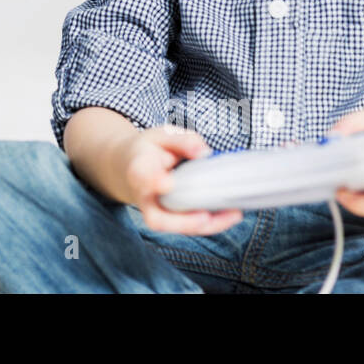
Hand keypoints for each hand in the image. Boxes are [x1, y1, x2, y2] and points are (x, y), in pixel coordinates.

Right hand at [122, 125, 243, 233]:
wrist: (131, 164)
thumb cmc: (150, 149)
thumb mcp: (162, 135)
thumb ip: (182, 140)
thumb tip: (204, 152)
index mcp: (139, 169)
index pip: (142, 178)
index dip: (154, 183)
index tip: (168, 184)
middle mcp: (144, 197)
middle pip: (157, 218)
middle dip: (183, 222)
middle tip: (205, 217)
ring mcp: (155, 212)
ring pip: (177, 228)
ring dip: (206, 225)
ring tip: (233, 214)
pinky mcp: (169, 219)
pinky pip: (188, 227)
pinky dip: (211, 223)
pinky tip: (231, 214)